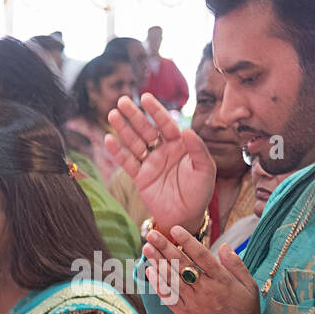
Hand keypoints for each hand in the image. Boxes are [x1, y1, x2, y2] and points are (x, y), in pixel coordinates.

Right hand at [103, 93, 214, 232]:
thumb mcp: (205, 169)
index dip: (156, 110)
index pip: (166, 123)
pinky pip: (127, 162)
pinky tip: (109, 139)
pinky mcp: (140, 177)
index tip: (146, 97)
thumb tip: (185, 130)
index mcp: (180, 144)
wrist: (187, 216)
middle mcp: (163, 150)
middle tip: (122, 100)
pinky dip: (117, 152)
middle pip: (146, 129)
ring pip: (134, 142)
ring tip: (112, 114)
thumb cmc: (200, 191)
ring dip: (123, 128)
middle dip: (134, 115)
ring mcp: (150, 163)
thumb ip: (197, 149)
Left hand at [143, 228, 260, 313]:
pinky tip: (149, 271)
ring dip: (158, 263)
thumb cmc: (244, 312)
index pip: (201, 256)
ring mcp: (192, 301)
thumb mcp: (249, 286)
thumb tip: (224, 246)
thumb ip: (236, 265)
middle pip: (182, 265)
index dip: (187, 242)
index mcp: (222, 279)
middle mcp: (205, 288)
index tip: (175, 229)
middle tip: (152, 235)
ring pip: (172, 279)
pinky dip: (158, 284)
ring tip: (146, 249)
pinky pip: (168, 297)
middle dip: (166, 248)